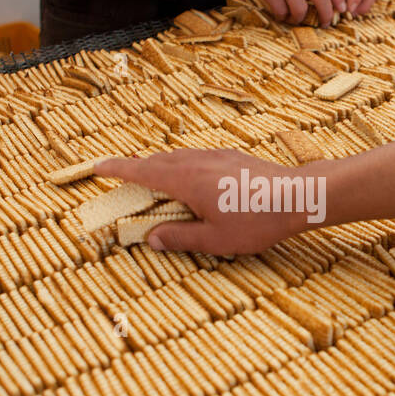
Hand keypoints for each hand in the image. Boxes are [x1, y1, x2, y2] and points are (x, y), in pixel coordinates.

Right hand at [95, 149, 307, 252]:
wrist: (297, 197)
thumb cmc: (257, 220)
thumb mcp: (214, 239)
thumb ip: (179, 237)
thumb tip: (151, 239)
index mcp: (185, 180)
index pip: (141, 170)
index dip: (117, 169)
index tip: (96, 167)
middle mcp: (196, 161)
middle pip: (157, 162)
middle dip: (137, 171)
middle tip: (124, 184)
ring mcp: (216, 156)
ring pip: (178, 158)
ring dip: (161, 169)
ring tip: (156, 186)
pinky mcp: (232, 157)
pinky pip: (197, 159)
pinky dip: (183, 168)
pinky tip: (193, 183)